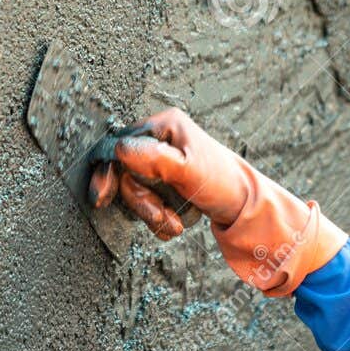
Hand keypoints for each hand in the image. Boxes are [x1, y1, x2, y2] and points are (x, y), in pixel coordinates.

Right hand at [90, 108, 346, 295]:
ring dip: (152, 214)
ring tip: (175, 223)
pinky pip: (147, 205)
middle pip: (125, 174)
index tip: (102, 198)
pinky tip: (178, 222)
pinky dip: (158, 219)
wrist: (247, 209)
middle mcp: (160, 142)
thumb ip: (154, 159)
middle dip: (141, 202)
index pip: (121, 147)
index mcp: (164, 127)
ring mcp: (161, 165)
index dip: (110, 173)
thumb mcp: (188, 170)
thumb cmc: (223, 183)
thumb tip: (120, 149)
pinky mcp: (165, 185)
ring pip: (135, 193)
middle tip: (159, 216)